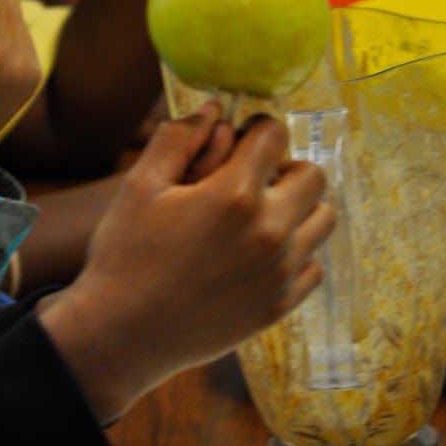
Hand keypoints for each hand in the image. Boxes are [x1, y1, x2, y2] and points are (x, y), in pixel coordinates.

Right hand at [37, 108, 334, 421]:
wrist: (122, 334)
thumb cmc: (125, 256)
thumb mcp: (139, 186)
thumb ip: (178, 139)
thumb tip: (212, 110)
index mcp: (235, 195)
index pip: (276, 135)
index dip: (256, 130)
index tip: (241, 142)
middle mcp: (270, 231)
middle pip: (313, 175)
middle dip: (284, 168)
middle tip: (251, 182)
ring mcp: (280, 272)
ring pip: (323, 219)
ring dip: (298, 210)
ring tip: (260, 219)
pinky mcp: (280, 305)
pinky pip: (314, 266)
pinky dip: (296, 255)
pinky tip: (260, 256)